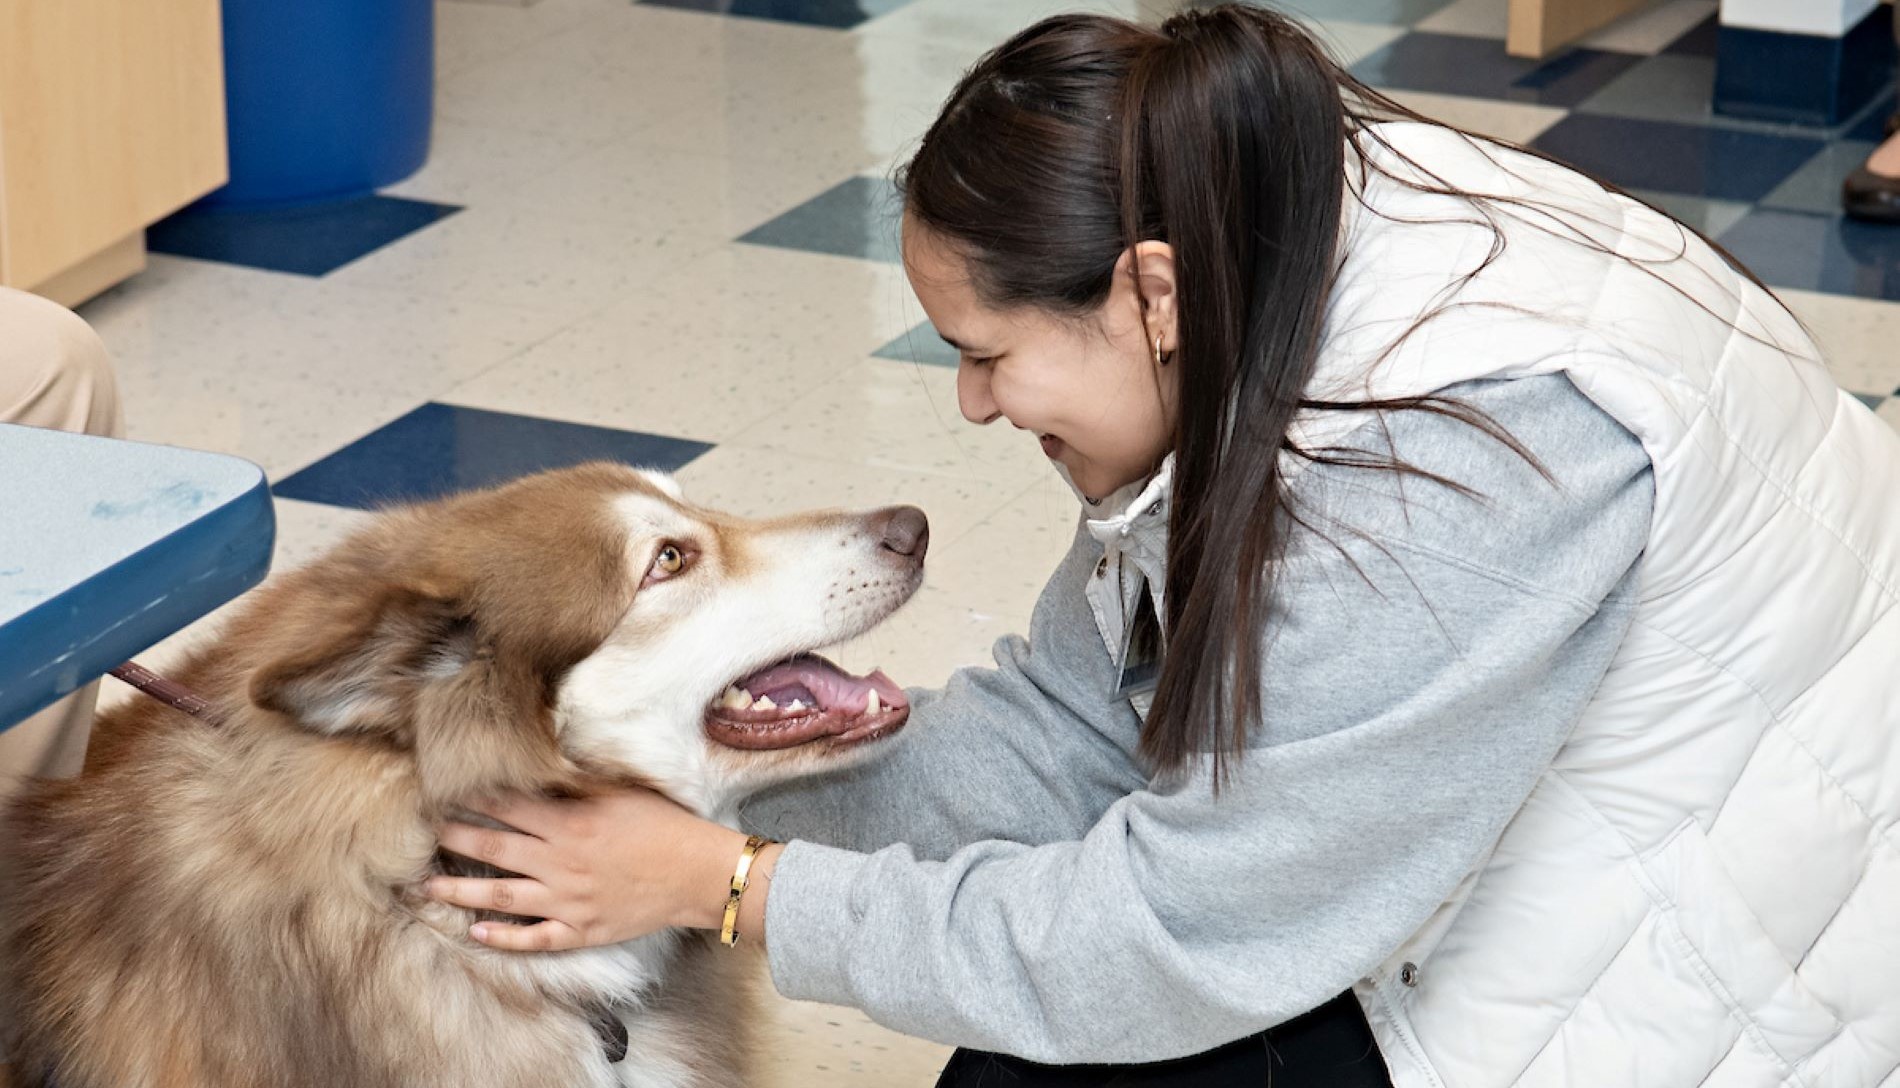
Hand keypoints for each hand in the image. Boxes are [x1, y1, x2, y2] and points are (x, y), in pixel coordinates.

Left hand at [428, 787, 780, 951]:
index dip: (472, 797)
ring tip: (428, 887)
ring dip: (461, 892)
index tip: (442, 791)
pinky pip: (535, 937)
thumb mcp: (621, 793)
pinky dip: (505, 938)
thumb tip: (541, 770)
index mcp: (570, 822)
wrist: (700, 873)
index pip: (508, 805)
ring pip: (502, 895)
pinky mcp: (581, 930)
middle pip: (494, 847)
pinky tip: (478, 934)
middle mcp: (561, 861)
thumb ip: (578, 785)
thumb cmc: (667, 825)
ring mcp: (568, 900)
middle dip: (454, 838)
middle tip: (422, 834)